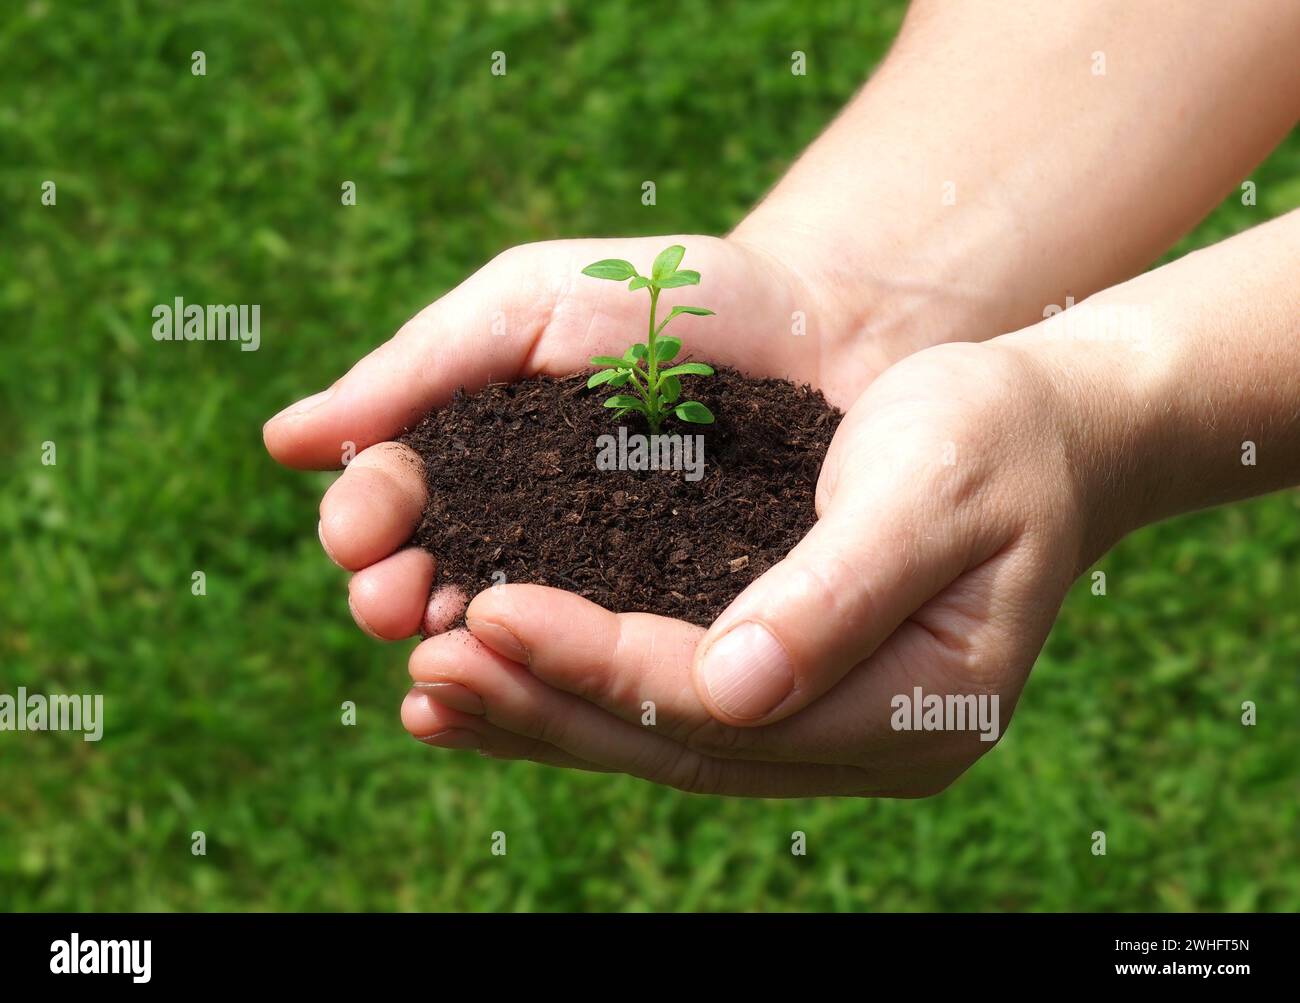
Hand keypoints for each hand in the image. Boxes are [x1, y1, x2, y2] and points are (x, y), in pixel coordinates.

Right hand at [263, 234, 900, 638]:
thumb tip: (282, 442)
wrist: (819, 324)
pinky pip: (608, 669)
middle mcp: (524, 534)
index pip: (392, 502)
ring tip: (446, 653)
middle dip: (398, 596)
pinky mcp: (674, 628)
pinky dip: (561, 685)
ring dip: (466, 655)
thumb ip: (418, 367)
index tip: (360, 533)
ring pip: (512, 639)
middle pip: (434, 583)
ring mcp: (597, 588)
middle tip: (394, 603)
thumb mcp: (532, 305)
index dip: (366, 521)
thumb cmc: (667, 300)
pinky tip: (530, 695)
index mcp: (474, 457)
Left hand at [399, 339, 1100, 796]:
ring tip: (431, 684)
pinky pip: (669, 713)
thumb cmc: (994, 437)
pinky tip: (498, 676)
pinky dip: (579, 694)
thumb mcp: (934, 487)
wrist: (1042, 431)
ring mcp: (829, 730)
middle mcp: (866, 741)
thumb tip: (730, 689)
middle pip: (678, 746)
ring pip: (661, 743)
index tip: (493, 609)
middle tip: (427, 662)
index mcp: (919, 704)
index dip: (606, 665)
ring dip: (543, 713)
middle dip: (548, 702)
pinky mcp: (791, 694)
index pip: (728, 709)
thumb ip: (841, 591)